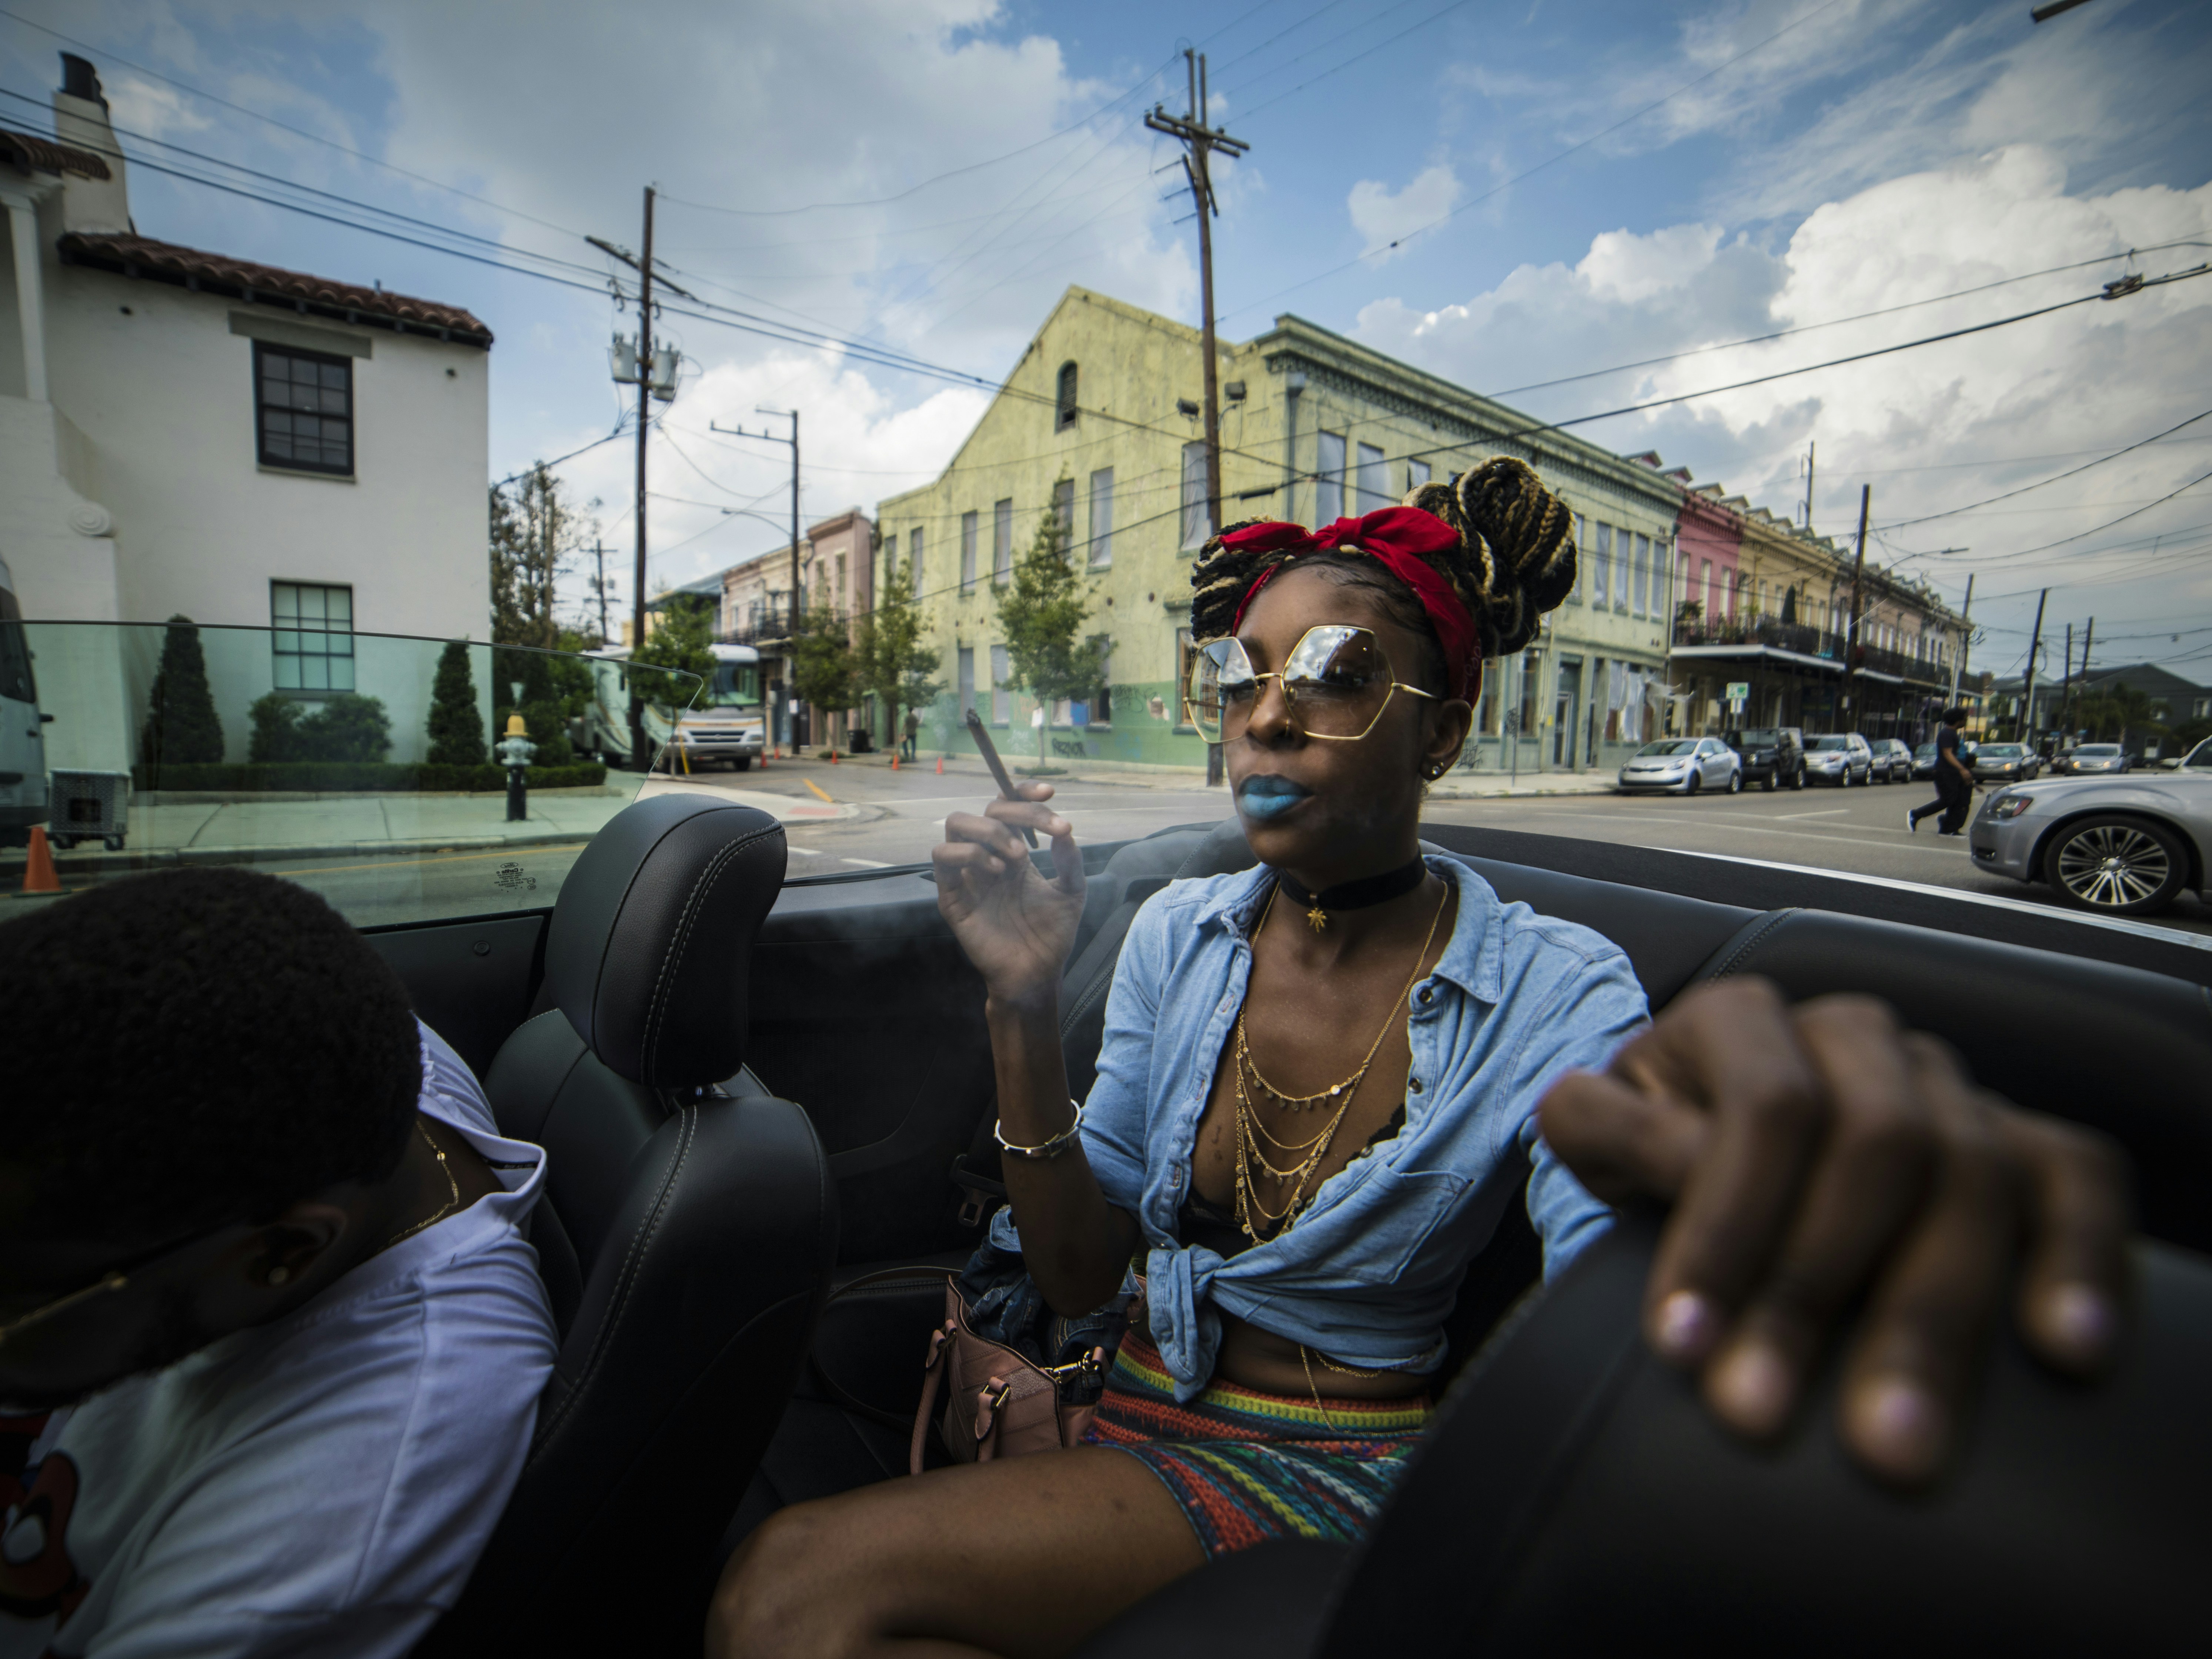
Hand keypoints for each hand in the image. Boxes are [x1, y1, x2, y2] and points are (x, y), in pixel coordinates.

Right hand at [934, 783, 1086, 1008]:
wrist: (1037, 973)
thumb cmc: (1052, 935)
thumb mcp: (1072, 892)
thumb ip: (1070, 860)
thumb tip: (1065, 829)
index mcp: (1014, 851)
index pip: (1009, 806)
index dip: (1024, 792)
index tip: (1050, 792)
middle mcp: (989, 857)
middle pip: (986, 809)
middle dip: (1016, 812)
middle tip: (1041, 836)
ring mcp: (968, 875)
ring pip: (956, 823)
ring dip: (991, 831)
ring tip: (1017, 857)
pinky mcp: (952, 896)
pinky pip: (942, 857)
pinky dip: (970, 854)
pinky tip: (998, 871)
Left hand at [1538, 978, 2129, 1485]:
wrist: (1710, 1133)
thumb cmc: (1651, 1142)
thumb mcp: (1602, 1132)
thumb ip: (1609, 1135)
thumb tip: (1600, 1131)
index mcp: (1745, 1018)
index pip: (1768, 1110)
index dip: (1728, 1229)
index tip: (1684, 1347)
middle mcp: (1854, 1035)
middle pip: (1878, 1144)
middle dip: (1816, 1291)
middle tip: (1764, 1413)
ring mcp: (1944, 1084)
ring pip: (1974, 1173)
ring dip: (1930, 1316)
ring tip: (1891, 1436)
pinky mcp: (2017, 1139)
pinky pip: (2077, 1181)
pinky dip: (2077, 1261)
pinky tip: (2063, 1350)